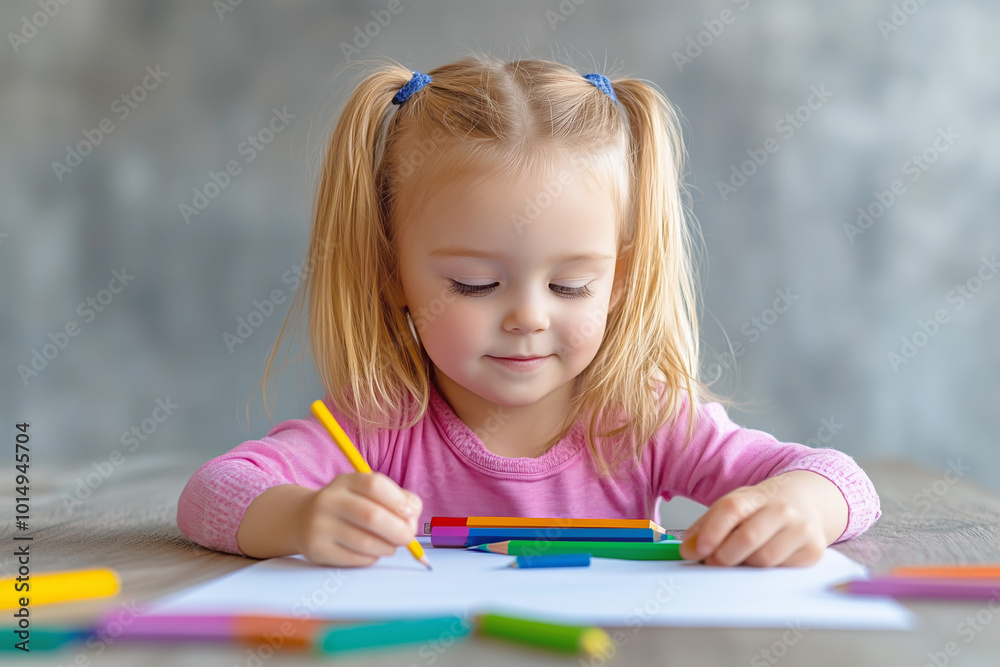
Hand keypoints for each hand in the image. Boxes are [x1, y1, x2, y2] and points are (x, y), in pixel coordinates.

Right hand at [293, 472, 422, 566]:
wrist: (302, 519)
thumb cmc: (349, 506)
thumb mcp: (367, 493)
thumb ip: (396, 500)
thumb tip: (412, 520)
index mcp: (345, 481)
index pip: (375, 485)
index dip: (399, 500)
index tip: (411, 513)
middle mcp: (329, 501)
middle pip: (372, 516)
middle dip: (399, 531)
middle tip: (408, 538)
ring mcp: (320, 526)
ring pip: (365, 542)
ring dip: (388, 547)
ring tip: (391, 545)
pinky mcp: (318, 550)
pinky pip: (356, 559)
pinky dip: (373, 557)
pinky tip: (372, 551)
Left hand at [678, 471, 847, 566]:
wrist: (807, 501)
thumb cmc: (764, 507)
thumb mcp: (735, 505)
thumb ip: (707, 525)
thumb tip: (688, 550)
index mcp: (757, 495)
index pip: (731, 509)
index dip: (712, 531)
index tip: (697, 550)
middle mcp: (782, 509)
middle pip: (748, 538)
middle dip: (723, 556)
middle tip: (712, 562)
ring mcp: (801, 530)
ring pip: (764, 560)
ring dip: (743, 566)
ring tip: (738, 560)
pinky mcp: (813, 551)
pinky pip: (780, 571)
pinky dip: (764, 573)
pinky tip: (761, 561)